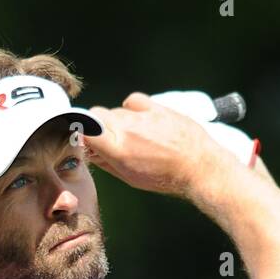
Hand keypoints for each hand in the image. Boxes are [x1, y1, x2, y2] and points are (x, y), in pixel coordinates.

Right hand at [81, 92, 234, 198]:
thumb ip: (106, 162)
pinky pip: (132, 101)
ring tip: (132, 136)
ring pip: (115, 111)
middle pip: (96, 116)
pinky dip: (131, 109)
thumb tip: (90, 151)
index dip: (80, 132)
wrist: (199, 167)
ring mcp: (142, 116)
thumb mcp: (130, 178)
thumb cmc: (165, 178)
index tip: (83, 139)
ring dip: (116, 121)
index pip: (84, 128)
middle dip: (97, 127)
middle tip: (108, 141)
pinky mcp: (156, 107)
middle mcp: (127, 129)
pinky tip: (139, 120)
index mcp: (118, 149)